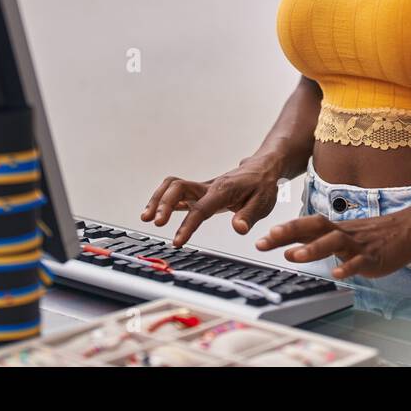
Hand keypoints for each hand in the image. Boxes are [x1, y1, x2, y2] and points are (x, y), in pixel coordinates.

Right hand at [140, 157, 283, 247]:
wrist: (263, 169)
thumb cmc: (263, 185)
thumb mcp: (263, 202)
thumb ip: (249, 216)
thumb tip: (238, 228)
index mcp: (223, 190)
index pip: (200, 208)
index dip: (187, 225)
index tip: (177, 241)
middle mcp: (208, 186)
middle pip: (177, 187)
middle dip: (164, 204)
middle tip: (156, 223)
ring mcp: (202, 188)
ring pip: (172, 186)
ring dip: (157, 199)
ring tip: (146, 217)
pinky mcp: (199, 192)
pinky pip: (176, 192)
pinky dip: (163, 201)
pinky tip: (154, 214)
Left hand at [254, 210, 410, 279]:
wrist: (405, 230)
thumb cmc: (369, 234)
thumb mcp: (339, 236)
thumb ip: (315, 242)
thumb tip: (288, 249)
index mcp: (333, 228)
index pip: (303, 226)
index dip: (282, 232)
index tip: (260, 239)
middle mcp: (342, 232)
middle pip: (312, 228)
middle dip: (288, 234)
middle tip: (266, 241)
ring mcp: (357, 244)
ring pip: (333, 242)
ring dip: (313, 249)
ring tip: (294, 257)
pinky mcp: (372, 256)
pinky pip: (359, 261)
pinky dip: (348, 267)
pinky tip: (337, 274)